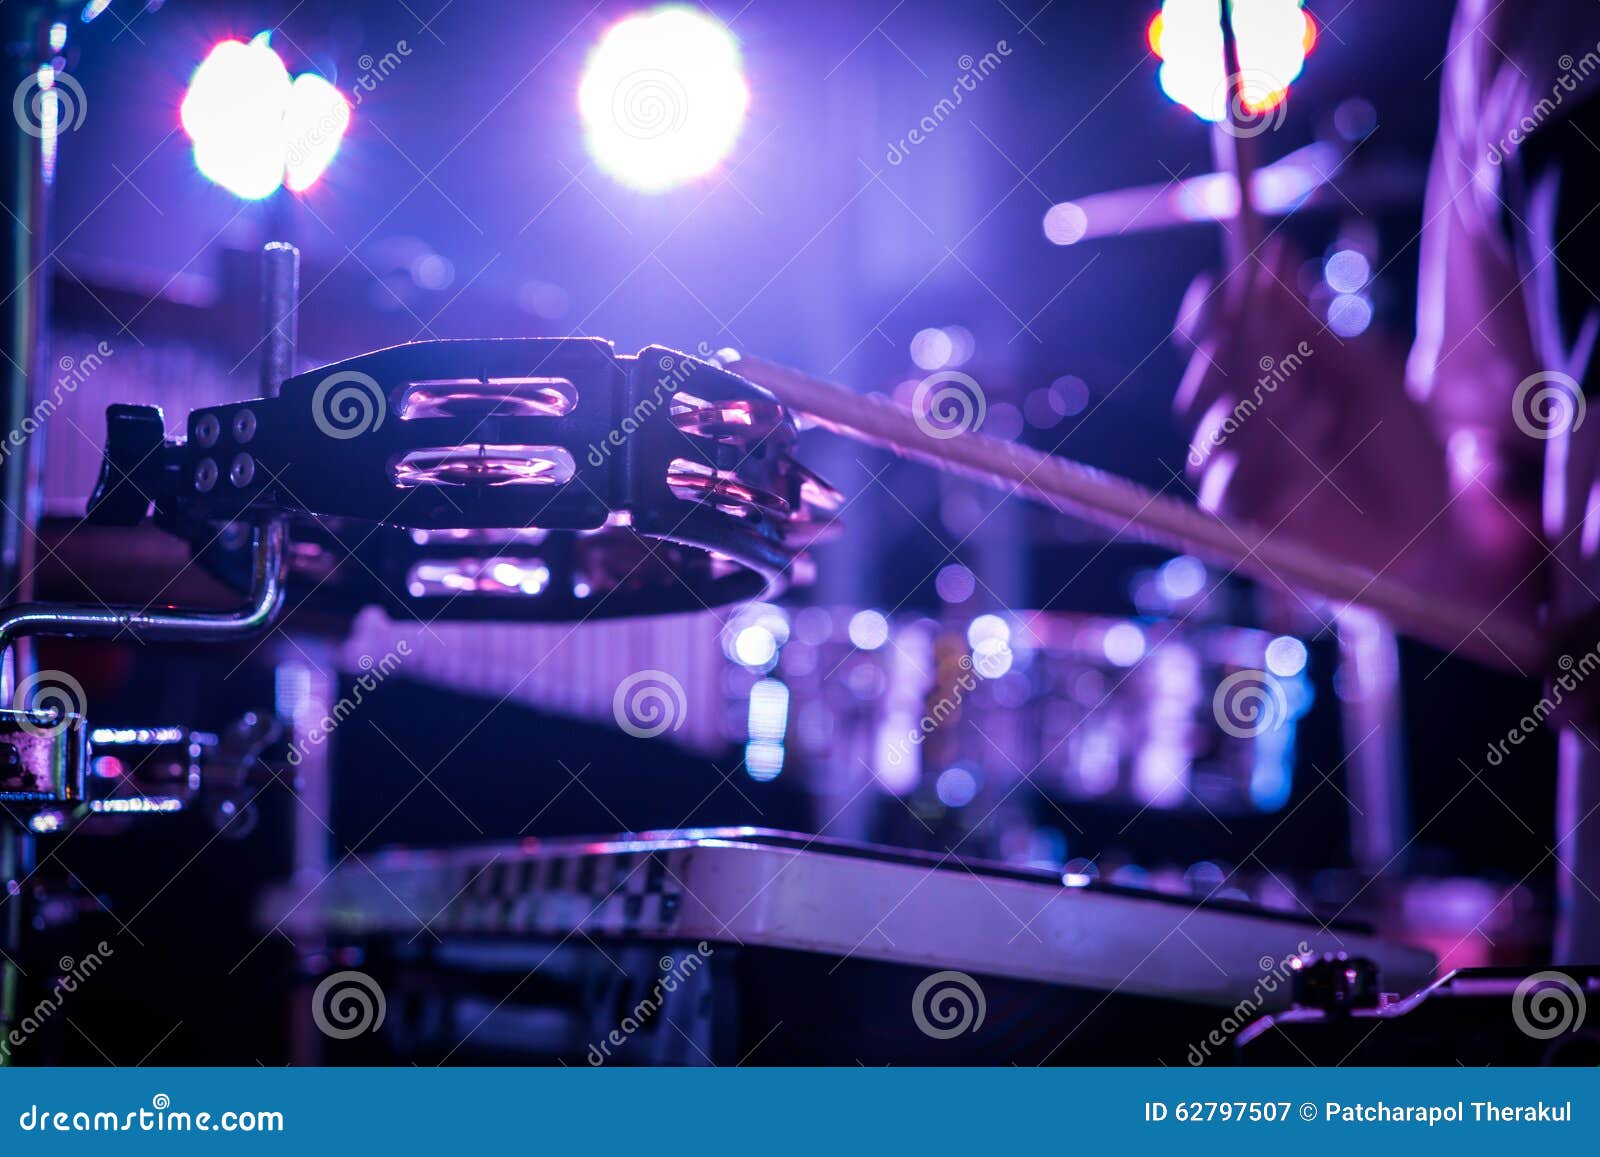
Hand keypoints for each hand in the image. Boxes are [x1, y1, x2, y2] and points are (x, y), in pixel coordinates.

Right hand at [1173, 240, 1455, 593]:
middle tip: (1265, 337)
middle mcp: (1238, 435)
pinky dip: (1281, 456)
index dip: (1211, 314)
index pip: (1212, 346)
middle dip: (1228, 359)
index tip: (1226, 280)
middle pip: (1201, 388)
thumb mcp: (1364, 373)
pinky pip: (1241, 486)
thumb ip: (1309, 324)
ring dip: (1264, 411)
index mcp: (1259, 391)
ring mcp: (1238, 482)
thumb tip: (1274, 254)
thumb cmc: (1402, 451)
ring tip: (1318, 402)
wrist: (1436, 530)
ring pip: (1218, 435)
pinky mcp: (1249, 528)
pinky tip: (1318, 438)